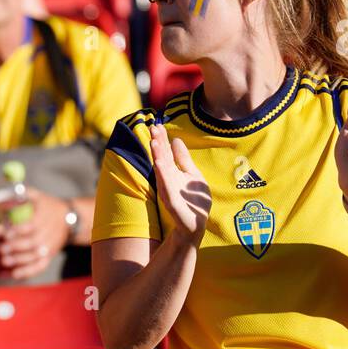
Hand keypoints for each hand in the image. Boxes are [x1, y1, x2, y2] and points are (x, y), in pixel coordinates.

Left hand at [0, 188, 71, 279]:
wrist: (68, 218)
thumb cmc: (46, 205)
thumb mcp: (36, 196)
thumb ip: (22, 194)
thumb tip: (5, 195)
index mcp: (44, 217)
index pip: (31, 226)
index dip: (17, 231)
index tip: (4, 233)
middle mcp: (49, 233)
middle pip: (32, 243)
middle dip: (15, 247)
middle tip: (0, 249)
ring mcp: (50, 246)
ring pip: (35, 256)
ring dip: (19, 260)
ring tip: (4, 261)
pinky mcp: (49, 255)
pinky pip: (40, 266)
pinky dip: (28, 272)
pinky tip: (14, 274)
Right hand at [151, 123, 210, 243]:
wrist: (194, 224)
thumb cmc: (191, 200)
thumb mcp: (191, 174)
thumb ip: (183, 159)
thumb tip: (176, 139)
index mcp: (173, 171)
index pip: (166, 152)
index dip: (162, 139)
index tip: (158, 124)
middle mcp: (169, 179)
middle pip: (162, 158)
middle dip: (158, 143)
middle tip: (153, 127)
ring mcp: (169, 190)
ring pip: (162, 170)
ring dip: (158, 156)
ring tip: (154, 142)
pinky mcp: (171, 202)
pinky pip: (166, 186)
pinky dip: (162, 175)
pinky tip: (159, 164)